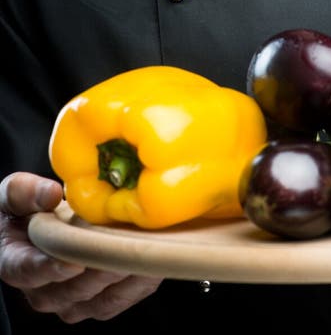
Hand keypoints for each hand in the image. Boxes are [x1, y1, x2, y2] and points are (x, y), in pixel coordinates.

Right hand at [0, 172, 161, 322]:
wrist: (40, 224)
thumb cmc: (25, 209)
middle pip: (71, 290)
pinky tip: (153, 258)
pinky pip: (119, 301)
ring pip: (99, 300)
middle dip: (99, 271)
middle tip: (123, 249)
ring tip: (143, 251)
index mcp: (15, 262)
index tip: (75, 261)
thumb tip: (50, 194)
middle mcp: (42, 291)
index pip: (29, 271)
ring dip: (123, 278)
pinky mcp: (96, 301)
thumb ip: (24, 192)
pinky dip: (138, 284)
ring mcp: (70, 300)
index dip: (52, 268)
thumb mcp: (14, 193)